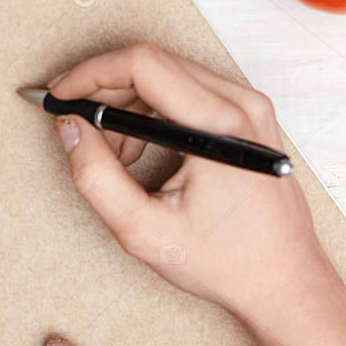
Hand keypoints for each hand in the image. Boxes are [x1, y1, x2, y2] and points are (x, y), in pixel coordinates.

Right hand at [49, 43, 329, 329]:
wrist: (285, 282)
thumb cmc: (227, 262)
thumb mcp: (144, 230)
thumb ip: (95, 177)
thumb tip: (69, 128)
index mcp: (221, 123)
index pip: (143, 63)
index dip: (90, 73)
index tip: (60, 94)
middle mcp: (242, 103)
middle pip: (154, 65)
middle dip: (105, 94)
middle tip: (81, 133)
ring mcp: (250, 107)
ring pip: (169, 77)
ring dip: (129, 108)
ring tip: (118, 159)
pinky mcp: (250, 117)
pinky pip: (189, 93)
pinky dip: (155, 115)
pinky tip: (144, 155)